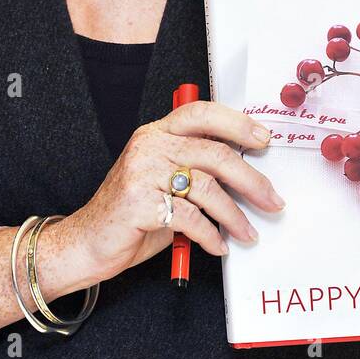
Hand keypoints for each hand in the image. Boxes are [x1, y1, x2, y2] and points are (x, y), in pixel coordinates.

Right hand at [64, 100, 284, 283]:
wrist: (87, 241)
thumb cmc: (132, 213)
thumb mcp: (164, 181)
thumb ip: (196, 170)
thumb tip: (246, 175)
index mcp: (157, 134)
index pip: (201, 113)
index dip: (237, 123)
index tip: (264, 141)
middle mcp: (149, 146)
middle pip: (214, 152)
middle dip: (251, 179)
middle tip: (271, 199)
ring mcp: (142, 172)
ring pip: (207, 187)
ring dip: (235, 215)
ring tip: (247, 232)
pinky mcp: (139, 202)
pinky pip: (190, 217)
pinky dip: (211, 235)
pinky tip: (218, 245)